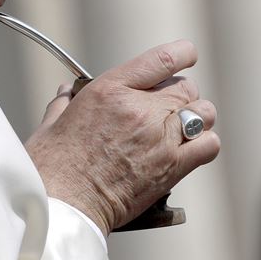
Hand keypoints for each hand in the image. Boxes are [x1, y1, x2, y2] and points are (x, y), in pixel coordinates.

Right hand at [24, 40, 220, 235]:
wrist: (64, 205)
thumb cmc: (52, 167)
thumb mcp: (52, 123)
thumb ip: (65, 102)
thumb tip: (68, 93)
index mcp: (110, 90)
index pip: (164, 59)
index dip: (182, 54)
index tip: (186, 55)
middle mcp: (140, 109)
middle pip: (185, 88)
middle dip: (178, 94)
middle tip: (165, 106)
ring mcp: (159, 138)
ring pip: (203, 113)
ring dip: (194, 118)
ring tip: (180, 128)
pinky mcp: (171, 168)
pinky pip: (208, 145)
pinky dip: (203, 145)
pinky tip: (188, 149)